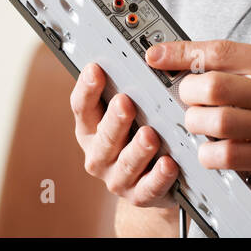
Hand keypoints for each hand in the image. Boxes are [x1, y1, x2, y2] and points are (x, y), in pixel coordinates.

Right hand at [69, 63, 177, 206]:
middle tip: (125, 102)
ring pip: (125, 164)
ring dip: (138, 149)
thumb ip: (129, 88)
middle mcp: (99, 153)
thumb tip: (143, 54)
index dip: (87, 88)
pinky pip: (148, 188)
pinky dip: (158, 177)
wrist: (152, 180)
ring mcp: (117, 177)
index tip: (95, 69)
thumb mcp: (130, 110)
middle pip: (103, 136)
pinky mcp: (139, 195)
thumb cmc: (139, 132)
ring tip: (150, 134)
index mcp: (91, 128)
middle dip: (114, 119)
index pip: (82, 107)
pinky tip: (168, 163)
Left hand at [144, 39, 250, 192]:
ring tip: (198, 124)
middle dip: (187, 93)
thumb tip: (213, 62)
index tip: (157, 55)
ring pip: (216, 122)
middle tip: (186, 97)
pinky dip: (211, 154)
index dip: (181, 52)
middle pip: (212, 86)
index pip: (220, 51)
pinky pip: (231, 156)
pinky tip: (212, 152)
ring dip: (196, 124)